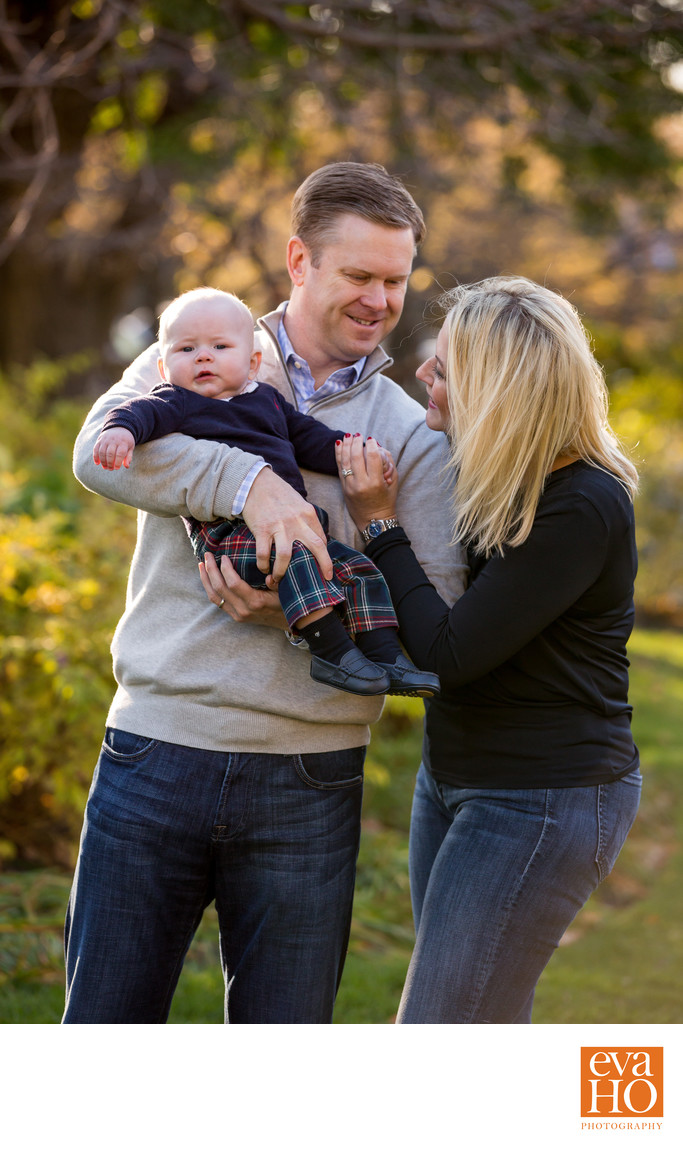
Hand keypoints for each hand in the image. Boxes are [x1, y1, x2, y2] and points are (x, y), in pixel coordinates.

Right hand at [94, 427, 134, 469]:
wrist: (120, 427)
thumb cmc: (126, 441)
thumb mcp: (130, 447)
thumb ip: (129, 457)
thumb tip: (126, 466)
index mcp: (123, 442)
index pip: (120, 454)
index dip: (118, 462)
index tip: (116, 468)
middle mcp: (114, 440)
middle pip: (110, 453)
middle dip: (109, 463)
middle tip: (110, 469)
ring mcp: (106, 439)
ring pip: (102, 452)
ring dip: (102, 461)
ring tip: (105, 467)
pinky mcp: (100, 439)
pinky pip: (96, 448)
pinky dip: (95, 456)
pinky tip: (97, 463)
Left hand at [199, 553, 286, 626]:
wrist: (287, 622)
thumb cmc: (287, 601)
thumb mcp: (285, 590)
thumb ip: (276, 582)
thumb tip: (269, 574)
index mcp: (255, 601)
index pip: (233, 583)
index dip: (225, 569)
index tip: (223, 556)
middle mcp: (243, 610)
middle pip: (219, 589)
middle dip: (211, 570)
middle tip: (206, 555)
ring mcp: (237, 614)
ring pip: (214, 597)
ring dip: (206, 580)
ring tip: (201, 564)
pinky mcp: (235, 616)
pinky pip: (217, 602)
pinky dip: (210, 588)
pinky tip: (207, 578)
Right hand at [240, 467, 331, 583]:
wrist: (255, 482)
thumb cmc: (278, 494)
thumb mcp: (298, 503)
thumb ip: (306, 520)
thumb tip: (315, 538)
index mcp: (308, 514)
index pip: (322, 539)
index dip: (325, 557)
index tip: (325, 569)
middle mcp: (296, 521)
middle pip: (315, 547)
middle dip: (322, 566)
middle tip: (322, 581)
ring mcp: (279, 525)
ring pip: (286, 556)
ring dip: (282, 572)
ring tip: (278, 580)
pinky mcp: (262, 529)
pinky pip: (264, 553)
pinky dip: (263, 565)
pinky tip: (263, 569)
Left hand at [336, 434, 397, 532]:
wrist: (373, 520)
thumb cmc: (386, 500)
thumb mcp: (394, 481)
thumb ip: (388, 462)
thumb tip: (376, 446)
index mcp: (376, 482)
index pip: (373, 457)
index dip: (371, 445)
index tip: (372, 440)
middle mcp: (361, 484)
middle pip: (356, 456)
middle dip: (357, 442)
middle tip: (358, 434)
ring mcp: (350, 486)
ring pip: (345, 461)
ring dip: (346, 445)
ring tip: (348, 436)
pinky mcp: (343, 487)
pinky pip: (339, 467)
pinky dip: (338, 454)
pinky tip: (339, 444)